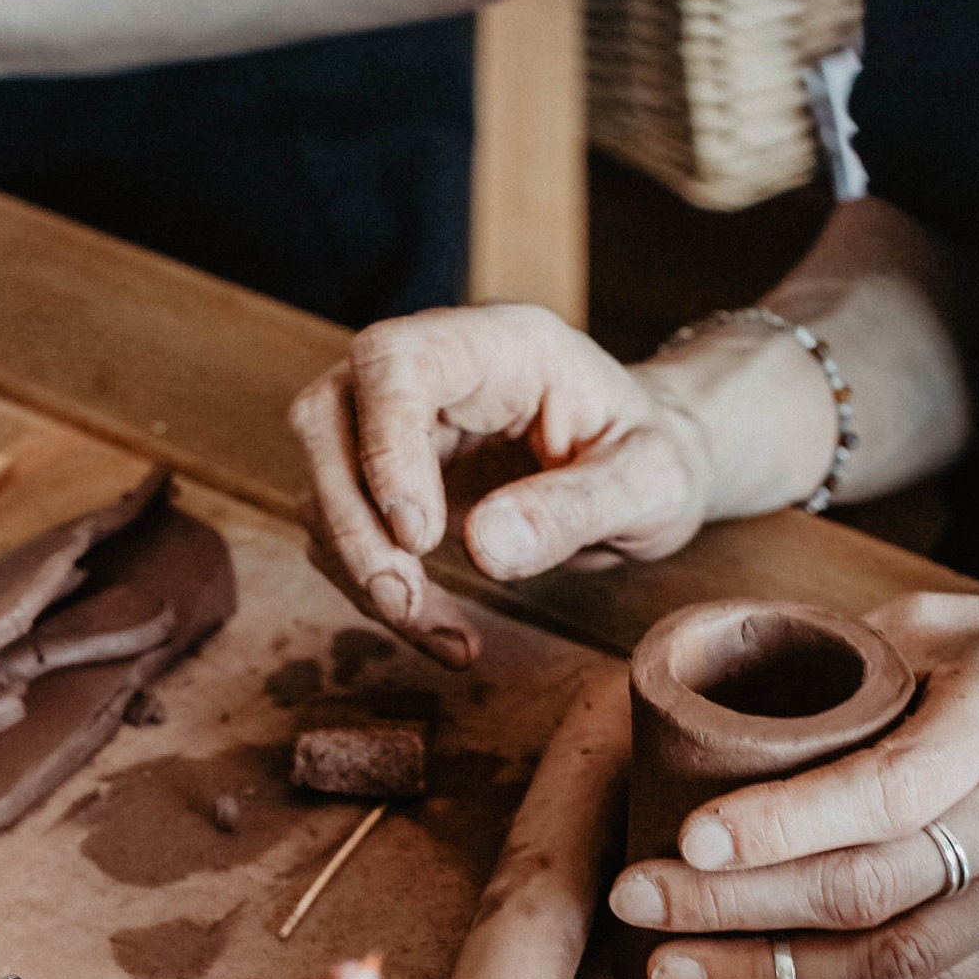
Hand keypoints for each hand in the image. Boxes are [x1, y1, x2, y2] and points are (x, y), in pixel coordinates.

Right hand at [289, 305, 715, 666]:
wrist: (649, 468)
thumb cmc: (656, 457)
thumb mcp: (651, 483)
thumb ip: (575, 508)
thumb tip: (482, 548)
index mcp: (498, 345)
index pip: (394, 363)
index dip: (384, 446)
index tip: (419, 535)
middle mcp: (431, 371)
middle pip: (326, 418)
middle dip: (351, 522)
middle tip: (405, 601)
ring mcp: (394, 420)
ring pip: (322, 483)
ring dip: (360, 569)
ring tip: (443, 634)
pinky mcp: (382, 474)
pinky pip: (341, 530)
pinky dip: (372, 588)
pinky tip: (437, 628)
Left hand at [609, 592, 978, 978]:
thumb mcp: (960, 624)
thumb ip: (855, 653)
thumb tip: (735, 690)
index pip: (885, 790)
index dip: (784, 823)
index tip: (694, 837)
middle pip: (867, 884)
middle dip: (736, 903)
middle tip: (637, 900)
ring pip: (893, 958)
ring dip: (770, 973)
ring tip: (669, 969)